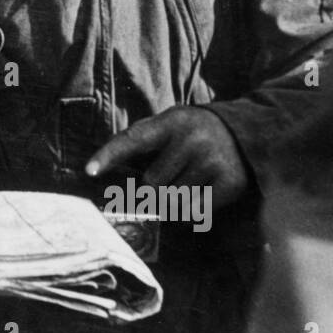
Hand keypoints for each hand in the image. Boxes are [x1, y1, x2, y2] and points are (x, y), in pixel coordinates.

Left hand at [85, 106, 249, 207]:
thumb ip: (138, 140)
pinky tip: (200, 193)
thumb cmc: (190, 132)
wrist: (242, 132)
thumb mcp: (167, 124)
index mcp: (171, 120)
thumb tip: (100, 171)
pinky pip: (194, 212)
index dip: (109, 155)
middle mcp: (193, 138)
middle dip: (156, 185)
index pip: (133, 139)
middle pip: (152, 183)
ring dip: (174, 199)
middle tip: (173, 172)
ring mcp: (213, 160)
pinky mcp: (230, 182)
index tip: (90, 170)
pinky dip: (190, 212)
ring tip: (188, 181)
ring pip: (172, 201)